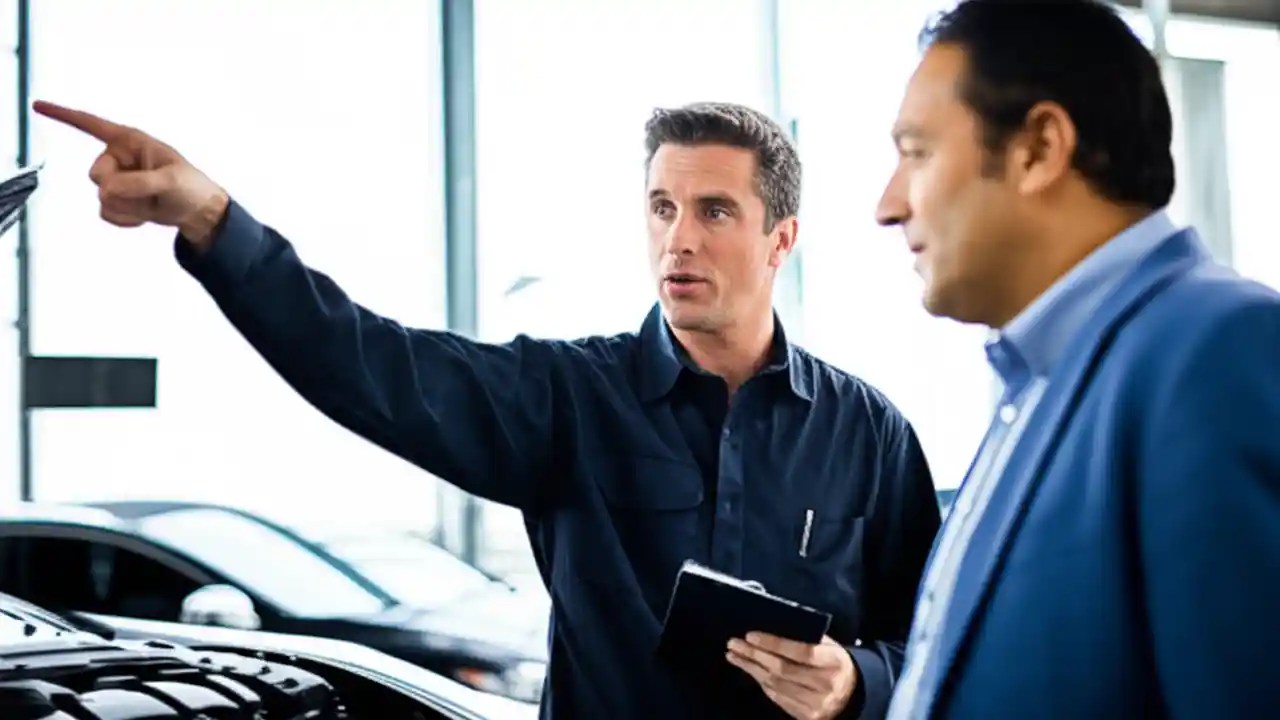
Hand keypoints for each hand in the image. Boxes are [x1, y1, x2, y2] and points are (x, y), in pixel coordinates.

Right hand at [32, 100, 228, 247]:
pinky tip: (145, 214)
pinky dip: (127, 219)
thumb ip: (139, 183)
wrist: (197, 211)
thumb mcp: (170, 181)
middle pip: (96, 175)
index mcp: (130, 141)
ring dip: (128, 207)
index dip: (63, 115)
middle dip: (120, 189)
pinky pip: (107, 213)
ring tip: (151, 203)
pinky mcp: (117, 200)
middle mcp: (118, 158)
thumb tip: (108, 189)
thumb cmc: (190, 186)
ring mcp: (116, 180)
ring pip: (101, 197)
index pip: (91, 124)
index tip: (38, 105)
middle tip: (147, 191)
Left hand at [727, 633, 856, 719]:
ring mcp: (816, 705)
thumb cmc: (834, 662)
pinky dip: (761, 682)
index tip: (750, 634)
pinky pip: (778, 698)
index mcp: (834, 662)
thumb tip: (771, 625)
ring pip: (776, 685)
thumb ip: (807, 637)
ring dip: (751, 669)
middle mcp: (826, 685)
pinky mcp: (806, 717)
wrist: (852, 696)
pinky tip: (750, 670)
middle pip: (783, 670)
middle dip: (754, 655)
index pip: (801, 652)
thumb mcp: (829, 646)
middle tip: (734, 643)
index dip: (774, 643)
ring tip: (734, 655)